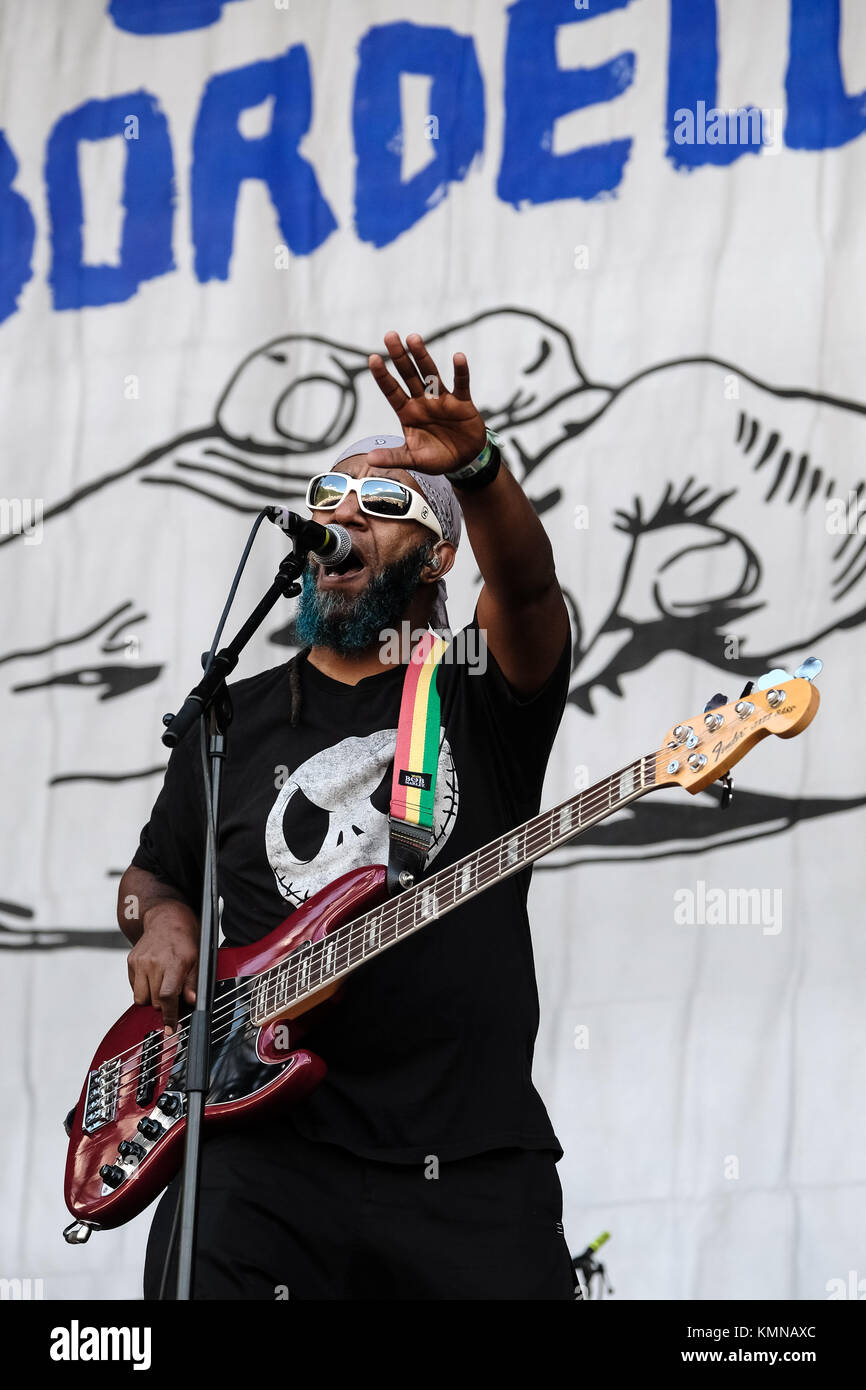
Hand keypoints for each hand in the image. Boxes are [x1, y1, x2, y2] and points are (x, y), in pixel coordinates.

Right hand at [127, 904, 198, 1033]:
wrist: (166, 917)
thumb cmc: (185, 938)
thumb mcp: (198, 958)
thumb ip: (193, 982)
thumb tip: (191, 1002)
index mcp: (174, 962)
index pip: (167, 996)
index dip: (169, 1015)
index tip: (170, 1028)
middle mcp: (154, 962)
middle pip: (154, 1001)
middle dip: (164, 1004)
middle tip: (173, 994)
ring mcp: (140, 962)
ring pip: (140, 997)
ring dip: (151, 998)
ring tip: (162, 985)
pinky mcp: (131, 961)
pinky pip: (133, 987)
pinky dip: (143, 988)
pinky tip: (153, 976)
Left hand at [366, 330, 486, 472]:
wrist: (464, 461)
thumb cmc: (436, 458)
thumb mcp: (414, 459)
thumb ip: (394, 457)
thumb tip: (369, 460)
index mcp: (408, 413)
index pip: (392, 391)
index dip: (383, 376)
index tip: (373, 358)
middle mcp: (422, 401)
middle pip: (408, 375)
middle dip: (399, 356)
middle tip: (390, 336)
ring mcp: (441, 399)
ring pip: (430, 374)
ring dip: (422, 356)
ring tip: (413, 338)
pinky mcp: (462, 402)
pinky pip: (460, 384)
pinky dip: (460, 372)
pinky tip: (458, 357)